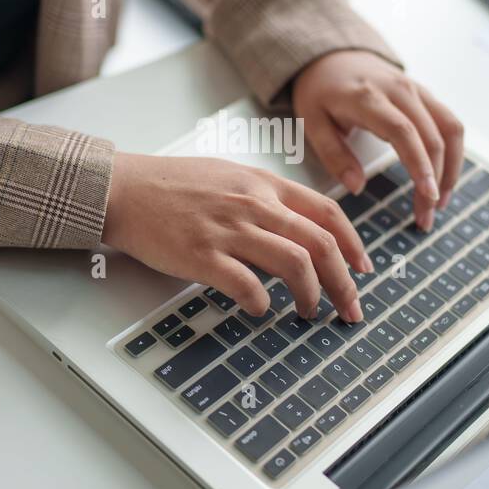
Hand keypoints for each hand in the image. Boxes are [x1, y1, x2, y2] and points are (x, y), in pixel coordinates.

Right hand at [102, 153, 374, 321]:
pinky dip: (263, 304)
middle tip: (350, 308)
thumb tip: (297, 231)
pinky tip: (260, 310)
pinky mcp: (203, 254)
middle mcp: (253, 204)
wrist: (125, 188)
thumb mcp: (229, 176)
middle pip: (320, 244)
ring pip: (295, 264)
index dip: (353, 245)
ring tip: (308, 312)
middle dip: (345, 283)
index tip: (363, 269)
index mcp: (263, 184)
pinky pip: (248, 285)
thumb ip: (265, 198)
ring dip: (311, 296)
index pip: (327, 212)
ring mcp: (229, 228)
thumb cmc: (173, 186)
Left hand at [292, 49, 463, 230]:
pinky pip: (450, 123)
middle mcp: (399, 90)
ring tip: (438, 202)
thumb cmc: (320, 92)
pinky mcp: (426, 94)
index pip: (404, 132)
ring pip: (450, 128)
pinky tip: (442, 177)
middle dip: (435, 180)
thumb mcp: (312, 122)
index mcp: (368, 97)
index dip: (419, 164)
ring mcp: (417, 89)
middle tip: (426, 218)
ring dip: (451, 168)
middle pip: (432, 135)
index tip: (427, 196)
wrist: (332, 56)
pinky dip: (453, 153)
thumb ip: (333, 155)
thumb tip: (357, 187)